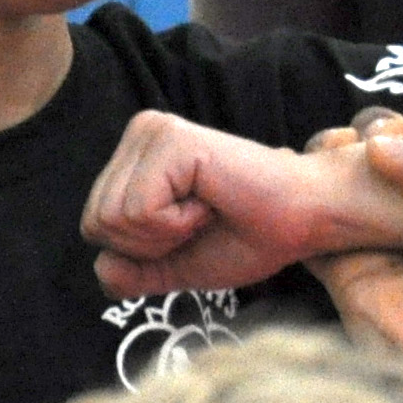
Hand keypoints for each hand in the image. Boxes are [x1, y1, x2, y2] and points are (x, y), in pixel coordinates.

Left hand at [87, 109, 402, 295]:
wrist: (308, 220)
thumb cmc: (253, 236)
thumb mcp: (178, 265)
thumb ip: (134, 271)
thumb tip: (101, 266)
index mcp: (136, 157)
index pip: (94, 227)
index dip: (143, 252)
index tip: (195, 229)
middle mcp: (140, 133)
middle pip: (95, 222)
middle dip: (150, 245)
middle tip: (202, 221)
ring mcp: (153, 131)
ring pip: (111, 218)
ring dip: (166, 234)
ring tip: (207, 210)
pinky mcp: (170, 141)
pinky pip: (137, 211)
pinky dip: (175, 225)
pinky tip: (211, 202)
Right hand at [312, 128, 402, 399]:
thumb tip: (378, 147)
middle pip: (378, 146)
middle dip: (373, 126)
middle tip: (381, 143)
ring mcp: (376, 234)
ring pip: (338, 173)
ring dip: (330, 149)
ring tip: (341, 149)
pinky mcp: (340, 265)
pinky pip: (305, 221)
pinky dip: (294, 192)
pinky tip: (297, 170)